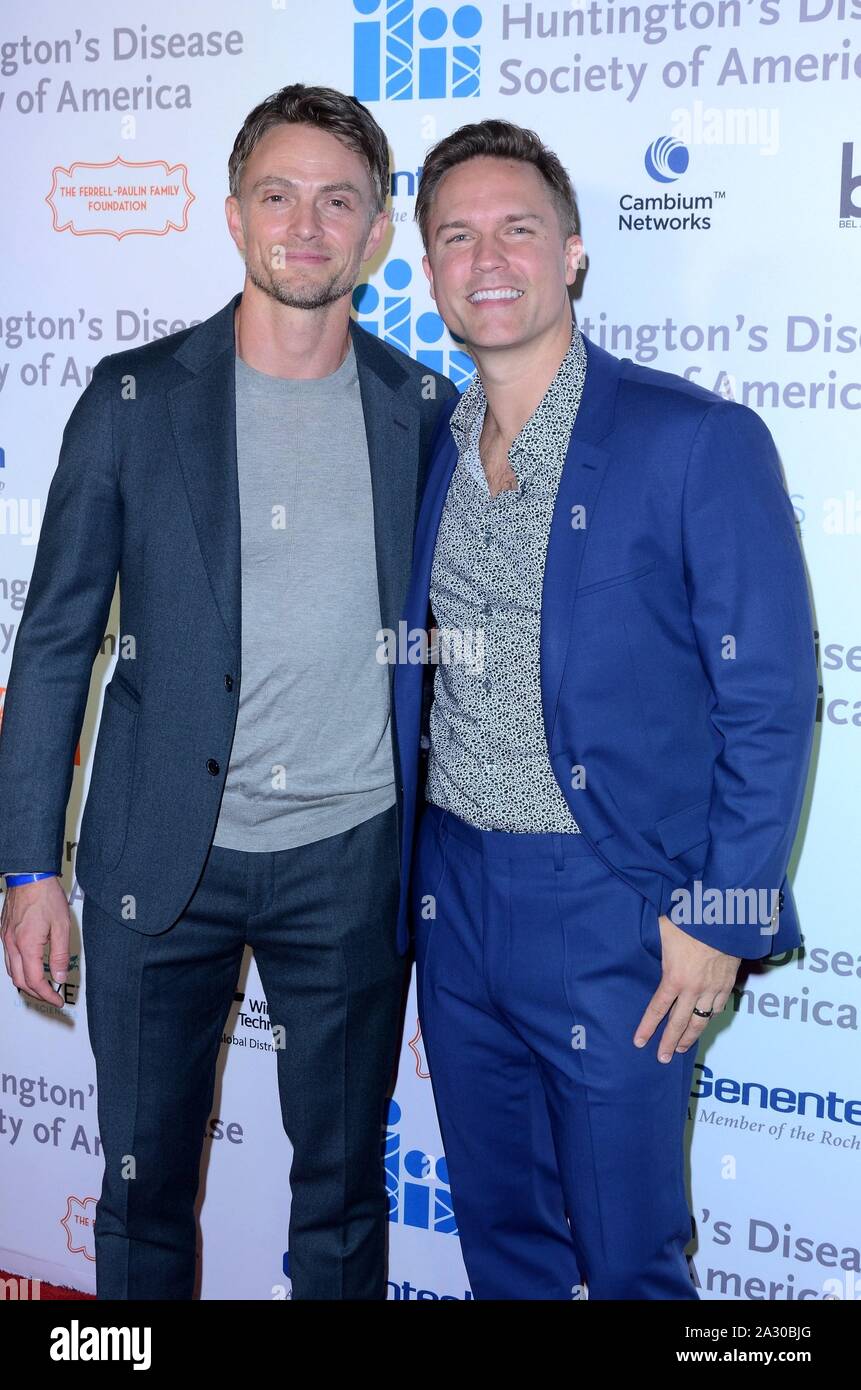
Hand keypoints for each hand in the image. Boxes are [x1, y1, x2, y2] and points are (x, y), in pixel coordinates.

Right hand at [1, 876, 70, 1008]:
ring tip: (42, 986)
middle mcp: (12, 944)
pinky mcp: (5, 932)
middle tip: (51, 996)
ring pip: (11, 971)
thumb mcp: (61, 926)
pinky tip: (30, 967)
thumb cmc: (46, 896)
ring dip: (25, 982)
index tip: (58, 1000)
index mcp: (27, 945)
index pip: (35, 981)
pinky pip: (8, 958)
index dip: (47, 995)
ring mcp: (6, 938)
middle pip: (19, 980)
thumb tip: (59, 976)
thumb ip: (60, 954)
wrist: (29, 875)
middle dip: (36, 993)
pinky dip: (18, 968)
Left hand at [633, 913, 739, 1061]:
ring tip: (681, 1048)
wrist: (724, 919)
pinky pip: (717, 1008)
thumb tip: (639, 940)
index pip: (657, 1009)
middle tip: (661, 1058)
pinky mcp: (727, 985)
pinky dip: (709, 1018)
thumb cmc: (690, 921)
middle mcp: (693, 989)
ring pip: (700, 1021)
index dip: (647, 1028)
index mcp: (674, 978)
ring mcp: (712, 989)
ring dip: (690, 1036)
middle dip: (669, 1042)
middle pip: (679, 1023)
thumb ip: (652, 943)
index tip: (639, 1042)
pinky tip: (703, 1023)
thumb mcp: (662, 931)